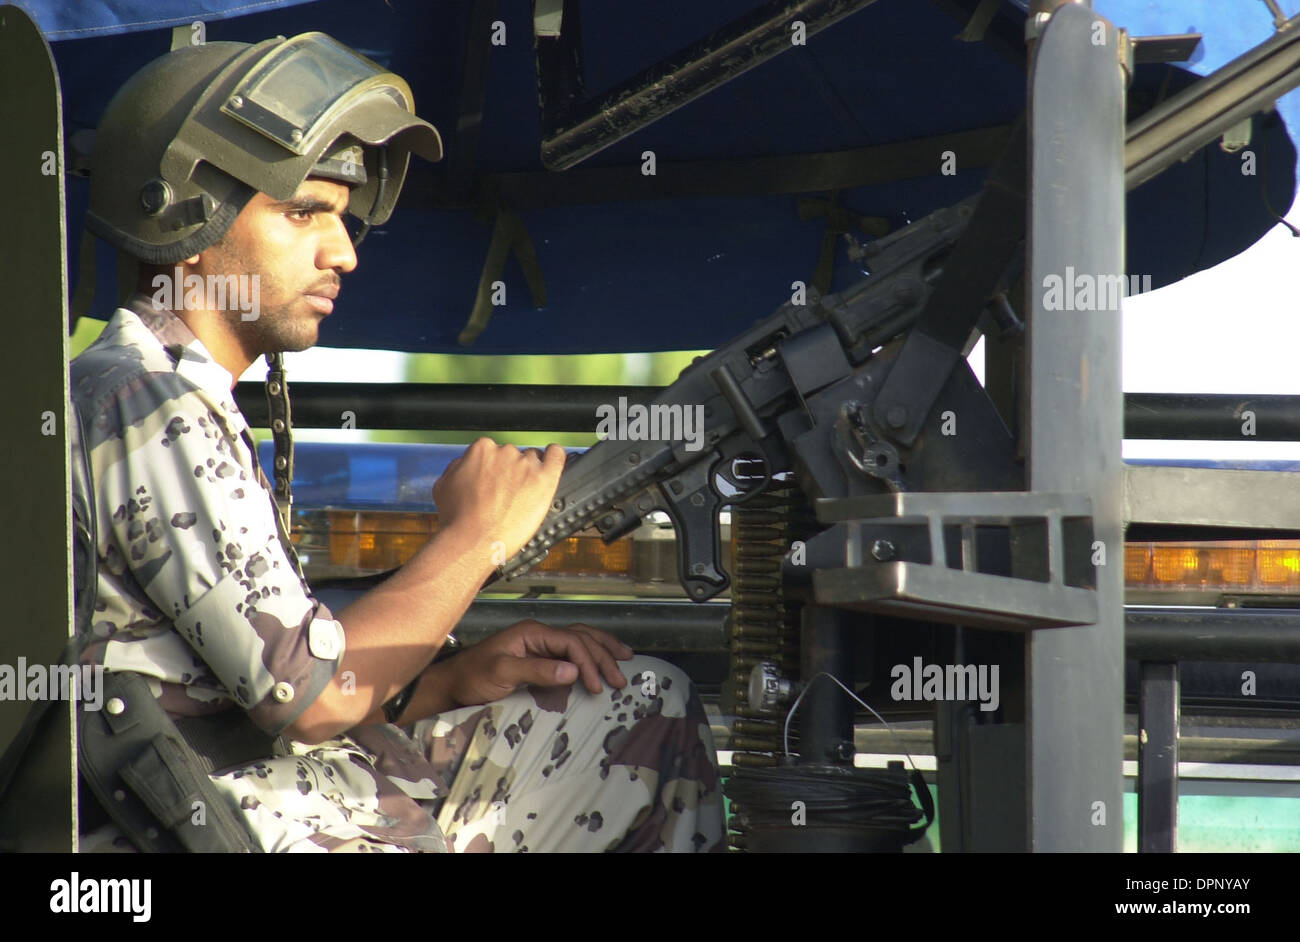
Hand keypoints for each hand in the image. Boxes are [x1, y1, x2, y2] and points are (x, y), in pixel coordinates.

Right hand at [432, 438, 564, 557]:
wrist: (472, 541)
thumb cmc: (457, 519)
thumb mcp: (444, 485)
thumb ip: (459, 467)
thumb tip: (466, 463)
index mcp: (481, 450)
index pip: (494, 450)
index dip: (494, 468)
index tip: (495, 481)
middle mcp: (505, 452)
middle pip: (515, 455)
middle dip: (512, 471)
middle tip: (507, 494)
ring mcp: (526, 464)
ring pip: (534, 459)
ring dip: (531, 472)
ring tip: (524, 494)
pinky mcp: (545, 478)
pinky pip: (557, 456)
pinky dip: (555, 456)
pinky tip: (552, 461)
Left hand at [442, 620, 633, 708]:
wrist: (452, 685)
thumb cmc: (472, 677)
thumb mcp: (502, 673)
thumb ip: (537, 670)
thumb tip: (574, 670)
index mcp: (532, 633)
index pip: (571, 642)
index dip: (589, 662)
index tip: (596, 686)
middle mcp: (539, 634)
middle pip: (581, 637)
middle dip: (604, 656)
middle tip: (620, 678)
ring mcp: (539, 644)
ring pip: (580, 639)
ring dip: (602, 649)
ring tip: (624, 659)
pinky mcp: (538, 657)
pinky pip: (571, 651)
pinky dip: (590, 655)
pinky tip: (599, 660)